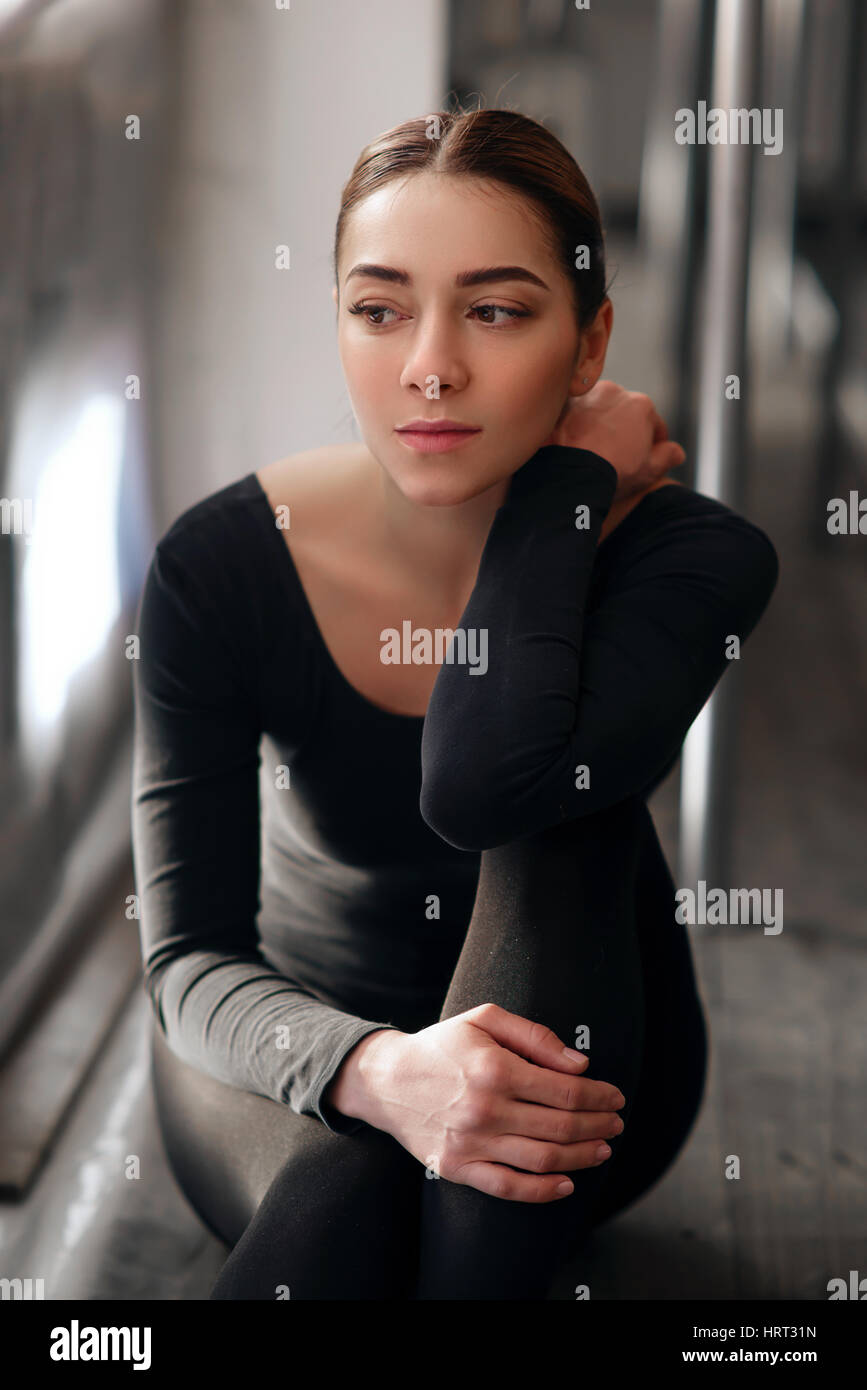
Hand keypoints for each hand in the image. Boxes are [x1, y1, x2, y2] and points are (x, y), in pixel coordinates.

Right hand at [344, 1002, 625, 1203]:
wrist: (386, 1079)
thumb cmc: (441, 1046)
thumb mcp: (485, 1019)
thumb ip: (535, 1036)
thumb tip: (580, 1065)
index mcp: (496, 1069)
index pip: (566, 1091)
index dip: (599, 1096)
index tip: (616, 1097)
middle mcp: (486, 1109)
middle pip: (561, 1126)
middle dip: (598, 1126)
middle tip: (617, 1124)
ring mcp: (471, 1143)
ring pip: (542, 1159)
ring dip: (581, 1157)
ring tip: (602, 1150)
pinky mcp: (457, 1167)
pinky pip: (509, 1187)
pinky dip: (543, 1191)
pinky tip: (567, 1184)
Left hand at [541, 380, 685, 501]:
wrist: (571, 473)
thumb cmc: (613, 472)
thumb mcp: (649, 470)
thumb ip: (667, 457)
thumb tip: (677, 452)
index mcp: (642, 405)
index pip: (653, 424)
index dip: (653, 444)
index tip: (646, 458)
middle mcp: (615, 391)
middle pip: (624, 413)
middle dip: (623, 431)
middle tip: (615, 456)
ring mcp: (587, 395)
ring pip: (598, 410)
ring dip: (598, 424)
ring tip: (591, 450)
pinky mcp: (561, 403)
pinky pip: (573, 414)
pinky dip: (574, 425)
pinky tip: (572, 444)